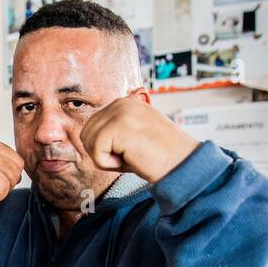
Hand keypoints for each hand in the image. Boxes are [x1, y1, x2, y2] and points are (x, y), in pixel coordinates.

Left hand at [78, 97, 200, 182]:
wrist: (181, 164)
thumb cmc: (160, 156)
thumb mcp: (133, 135)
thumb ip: (113, 131)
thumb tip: (88, 137)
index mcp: (123, 103)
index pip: (92, 127)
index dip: (105, 148)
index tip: (130, 150)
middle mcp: (120, 103)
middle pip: (86, 134)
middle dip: (102, 152)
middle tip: (129, 155)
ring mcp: (120, 112)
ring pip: (88, 142)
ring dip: (106, 158)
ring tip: (131, 155)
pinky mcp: (118, 126)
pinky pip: (96, 153)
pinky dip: (110, 164)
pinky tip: (132, 158)